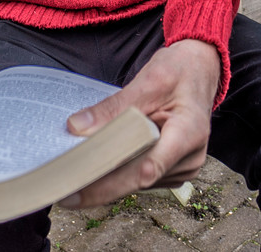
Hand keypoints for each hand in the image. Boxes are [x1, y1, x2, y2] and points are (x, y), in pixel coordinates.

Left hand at [59, 39, 219, 207]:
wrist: (200, 70)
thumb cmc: (180, 71)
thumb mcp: (149, 80)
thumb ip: (114, 107)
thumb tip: (76, 127)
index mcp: (189, 133)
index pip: (148, 167)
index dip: (111, 182)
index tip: (78, 186)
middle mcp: (190, 158)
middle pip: (136, 180)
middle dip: (97, 186)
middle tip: (60, 191)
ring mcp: (182, 167)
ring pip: (136, 181)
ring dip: (105, 180)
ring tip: (69, 178)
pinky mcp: (171, 170)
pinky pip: (139, 176)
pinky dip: (116, 172)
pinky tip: (93, 168)